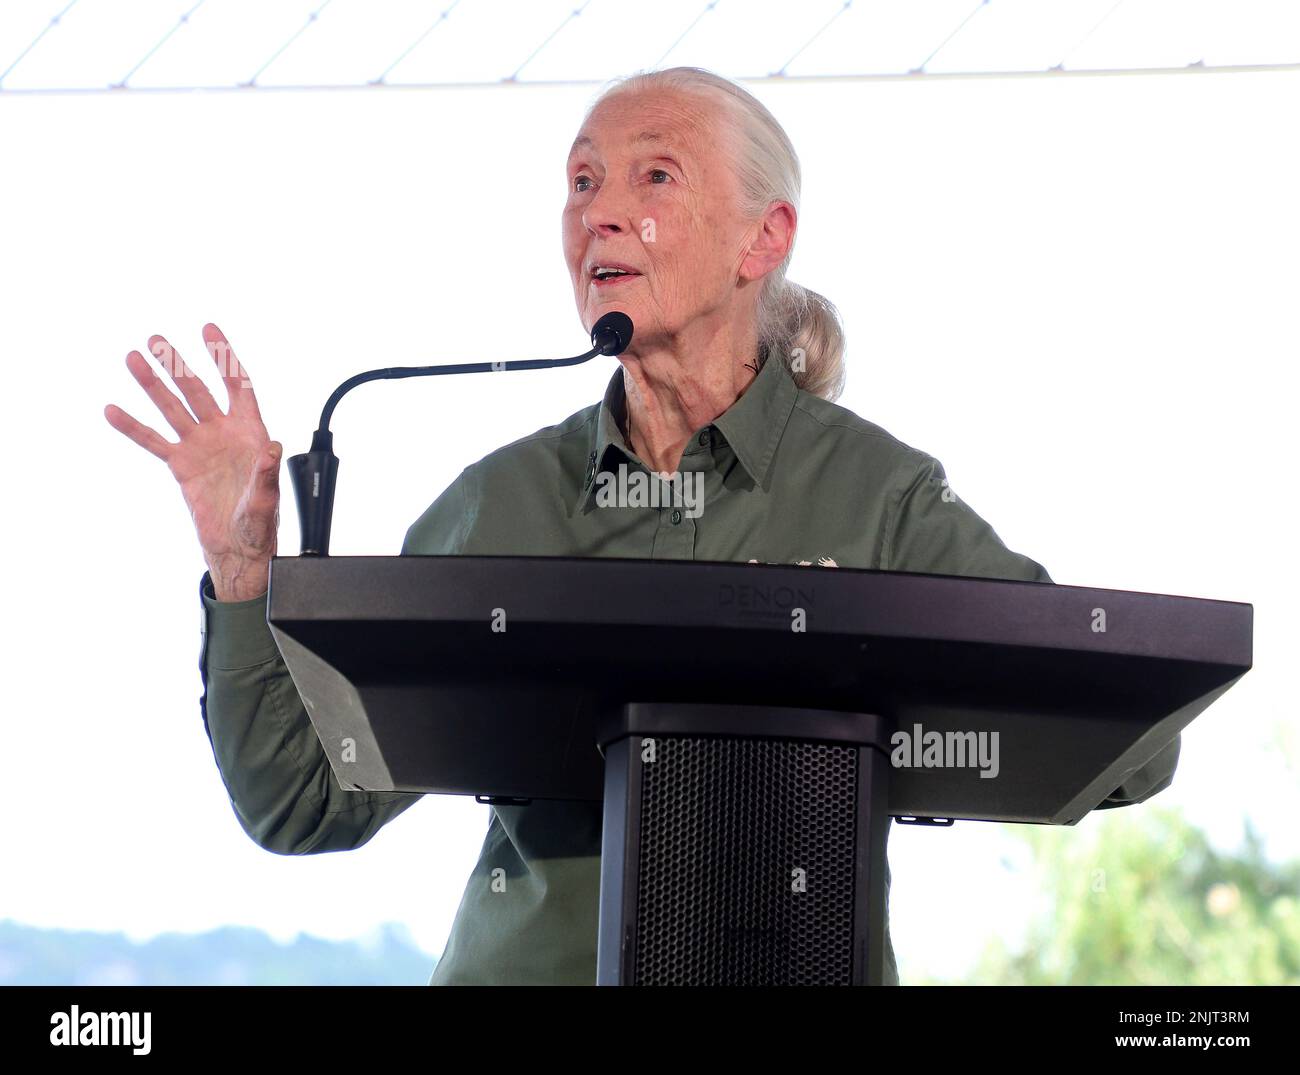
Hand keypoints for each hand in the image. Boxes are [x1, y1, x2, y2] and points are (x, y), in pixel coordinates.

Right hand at [105, 323, 280, 601]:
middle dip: (178, 365)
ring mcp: (200, 446)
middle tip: (156, 339)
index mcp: (250, 432)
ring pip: (173, 408)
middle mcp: (223, 432)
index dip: (224, 357)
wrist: (238, 545)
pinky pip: (153, 441)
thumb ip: (268, 473)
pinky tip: (113, 410)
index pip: (237, 385)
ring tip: (133, 357)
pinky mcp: (181, 465)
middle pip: (198, 390)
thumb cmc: (259, 521)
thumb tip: (272, 447)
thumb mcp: (266, 498)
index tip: (208, 329)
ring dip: (153, 384)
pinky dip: (133, 427)